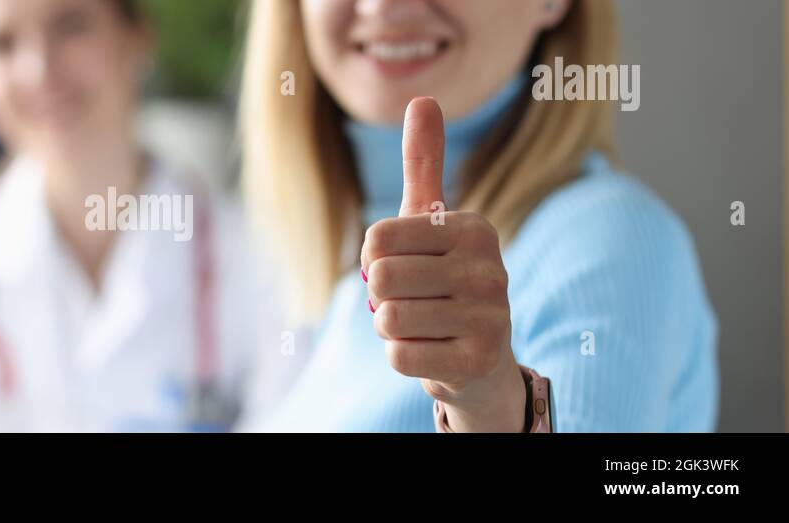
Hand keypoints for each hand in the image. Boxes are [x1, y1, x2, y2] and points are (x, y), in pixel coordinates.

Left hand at [360, 97, 525, 432]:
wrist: (480, 360)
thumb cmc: (444, 280)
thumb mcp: (433, 221)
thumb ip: (424, 163)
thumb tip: (424, 98)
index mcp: (473, 229)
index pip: (378, 239)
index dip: (374, 259)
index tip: (403, 266)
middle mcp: (490, 269)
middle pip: (381, 280)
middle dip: (380, 297)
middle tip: (411, 301)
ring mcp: (489, 318)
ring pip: (387, 320)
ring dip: (391, 329)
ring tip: (423, 326)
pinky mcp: (476, 362)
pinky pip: (399, 356)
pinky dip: (402, 357)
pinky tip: (431, 351)